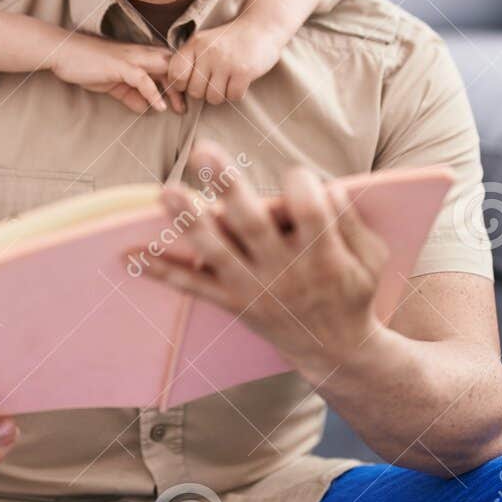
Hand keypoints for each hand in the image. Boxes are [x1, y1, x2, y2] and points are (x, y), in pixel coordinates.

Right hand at [49, 34, 178, 113]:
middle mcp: (140, 53)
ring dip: (174, 90)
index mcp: (139, 56)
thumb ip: (130, 95)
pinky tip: (160, 107)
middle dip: (182, 86)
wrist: (63, 53)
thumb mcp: (113, 84)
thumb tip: (145, 109)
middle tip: (187, 107)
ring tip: (180, 109)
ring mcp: (131, 57)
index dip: (178, 82)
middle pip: (172, 66)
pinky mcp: (120, 65)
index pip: (167, 66)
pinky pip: (143, 79)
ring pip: (163, 69)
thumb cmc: (86, 65)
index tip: (184, 101)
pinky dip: (153, 93)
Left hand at [134, 141, 391, 381]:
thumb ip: (352, 222)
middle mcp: (285, 271)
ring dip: (190, 222)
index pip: (310, 210)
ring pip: (217, 252)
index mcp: (324, 255)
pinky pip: (193, 286)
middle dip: (229, 187)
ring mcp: (255, 288)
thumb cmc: (354, 290)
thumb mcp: (372, 258)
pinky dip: (161, 271)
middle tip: (204, 151)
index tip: (299, 176)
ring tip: (167, 192)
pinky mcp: (233, 303)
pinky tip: (130, 255)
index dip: (302, 185)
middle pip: (252, 224)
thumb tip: (328, 185)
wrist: (336, 350)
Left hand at [168, 19, 286, 104]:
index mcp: (195, 44)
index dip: (182, 84)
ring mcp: (226, 62)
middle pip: (195, 91)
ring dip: (220, 95)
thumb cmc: (229, 39)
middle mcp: (208, 53)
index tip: (193, 81)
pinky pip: (233, 96)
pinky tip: (239, 82)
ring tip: (226, 82)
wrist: (261, 26)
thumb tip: (174, 86)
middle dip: (204, 92)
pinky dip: (236, 94)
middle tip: (214, 82)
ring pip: (214, 97)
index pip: (176, 74)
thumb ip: (189, 59)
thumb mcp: (204, 41)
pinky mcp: (244, 71)